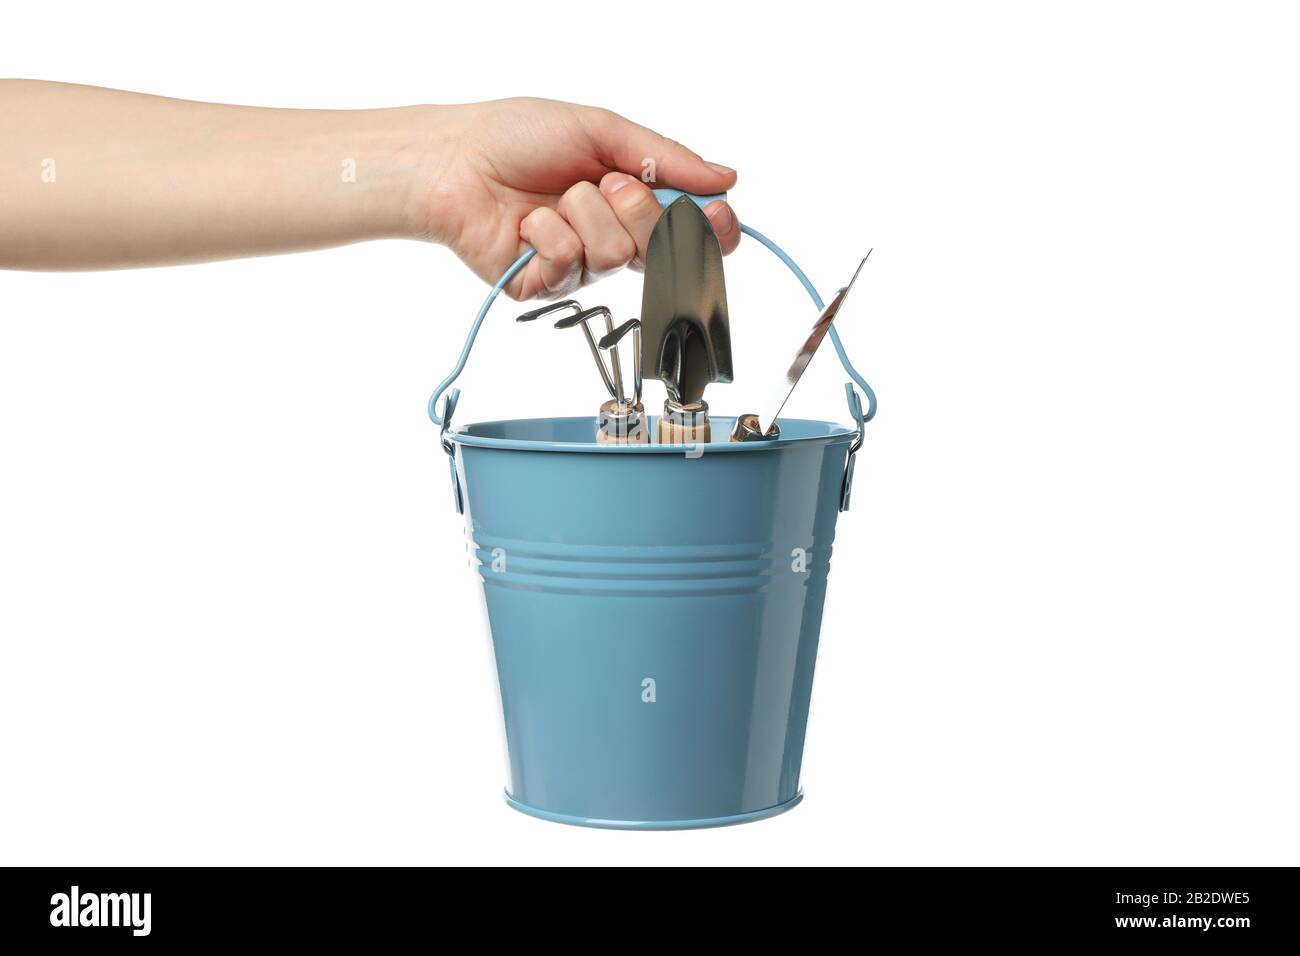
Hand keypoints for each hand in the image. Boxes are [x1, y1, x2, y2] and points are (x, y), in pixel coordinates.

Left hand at [415, 97, 739, 299]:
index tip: (715, 213)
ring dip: (583, 212)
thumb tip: (724, 177)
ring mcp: (579, 267)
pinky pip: (570, 266)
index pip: (692, 231)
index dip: (710, 229)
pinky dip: (548, 232)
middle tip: (604, 182)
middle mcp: (611, 238)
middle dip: (637, 206)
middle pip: (663, 246)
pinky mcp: (545, 287)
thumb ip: (665, 157)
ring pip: (616, 255)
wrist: (456, 159)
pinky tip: (526, 223)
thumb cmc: (518, 138)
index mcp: (632, 201)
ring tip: (554, 198)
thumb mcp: (601, 130)